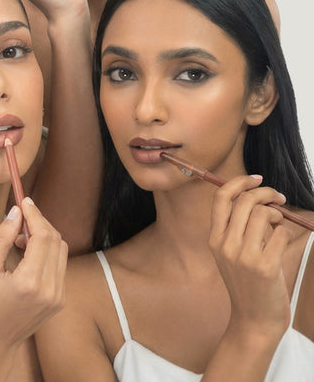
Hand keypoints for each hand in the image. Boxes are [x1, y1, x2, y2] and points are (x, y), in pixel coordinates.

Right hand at [0, 199, 67, 348]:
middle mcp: (50, 289)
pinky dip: (47, 252)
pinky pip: (59, 264)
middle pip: (56, 239)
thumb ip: (2, 237)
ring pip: (61, 250)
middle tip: (19, 219)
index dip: (35, 214)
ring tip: (20, 240)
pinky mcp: (60, 299)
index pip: (43, 236)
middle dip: (39, 222)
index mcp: (29, 282)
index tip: (24, 201)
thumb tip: (16, 211)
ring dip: (44, 237)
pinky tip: (28, 255)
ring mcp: (58, 296)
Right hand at [209, 175, 290, 341]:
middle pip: (245, 200)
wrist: (254, 322)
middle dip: (266, 192)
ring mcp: (244, 256)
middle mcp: (225, 245)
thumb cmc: (248, 285)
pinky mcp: (264, 266)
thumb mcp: (231, 254)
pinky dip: (285, 233)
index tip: (256, 178)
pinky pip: (280, 233)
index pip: (221, 197)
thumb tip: (258, 197)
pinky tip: (281, 244)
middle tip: (278, 198)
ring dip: (276, 214)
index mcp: (215, 239)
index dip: (239, 182)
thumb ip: (238, 228)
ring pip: (263, 214)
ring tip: (279, 225)